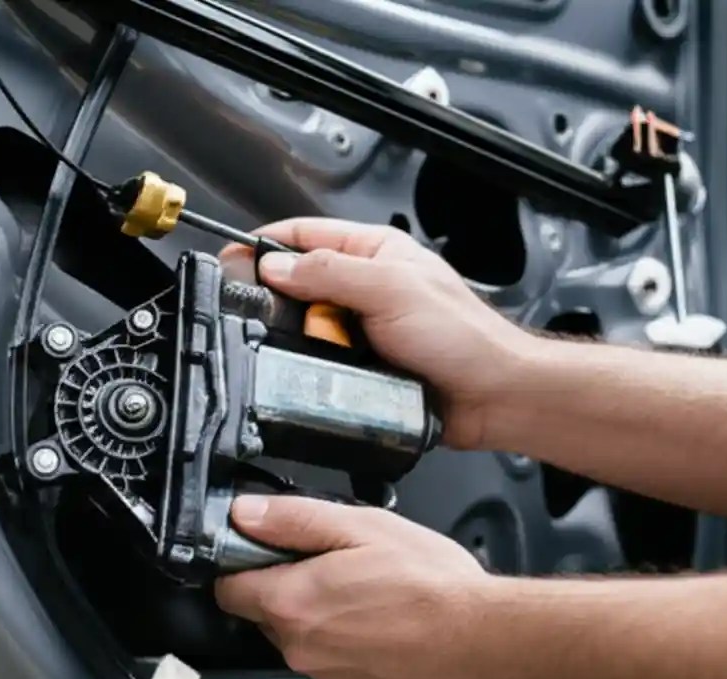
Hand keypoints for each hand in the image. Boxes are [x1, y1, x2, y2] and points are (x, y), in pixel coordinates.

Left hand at [214, 495, 498, 678]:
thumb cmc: (433, 586)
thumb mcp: (362, 527)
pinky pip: (328, 658)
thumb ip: (294, 519)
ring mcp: (325, 675)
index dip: (243, 563)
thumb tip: (246, 514)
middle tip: (332, 563)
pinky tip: (378, 619)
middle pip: (263, 612)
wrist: (486, 642)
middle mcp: (300, 648)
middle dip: (286, 586)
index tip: (266, 549)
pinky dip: (343, 639)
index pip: (228, 588)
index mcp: (292, 603)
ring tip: (365, 591)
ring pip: (298, 636)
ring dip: (318, 613)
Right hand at [219, 217, 534, 448]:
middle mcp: (365, 285)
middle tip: (272, 313)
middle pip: (297, 282)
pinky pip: (318, 361)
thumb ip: (330, 273)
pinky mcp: (359, 362)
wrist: (493, 397)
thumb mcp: (389, 290)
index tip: (233, 259)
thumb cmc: (464, 338)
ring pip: (304, 326)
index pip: (304, 233)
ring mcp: (361, 325)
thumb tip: (276, 265)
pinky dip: (312, 367)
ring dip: (300, 338)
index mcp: (374, 251)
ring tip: (312, 346)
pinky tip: (319, 371)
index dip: (265, 243)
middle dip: (281, 299)